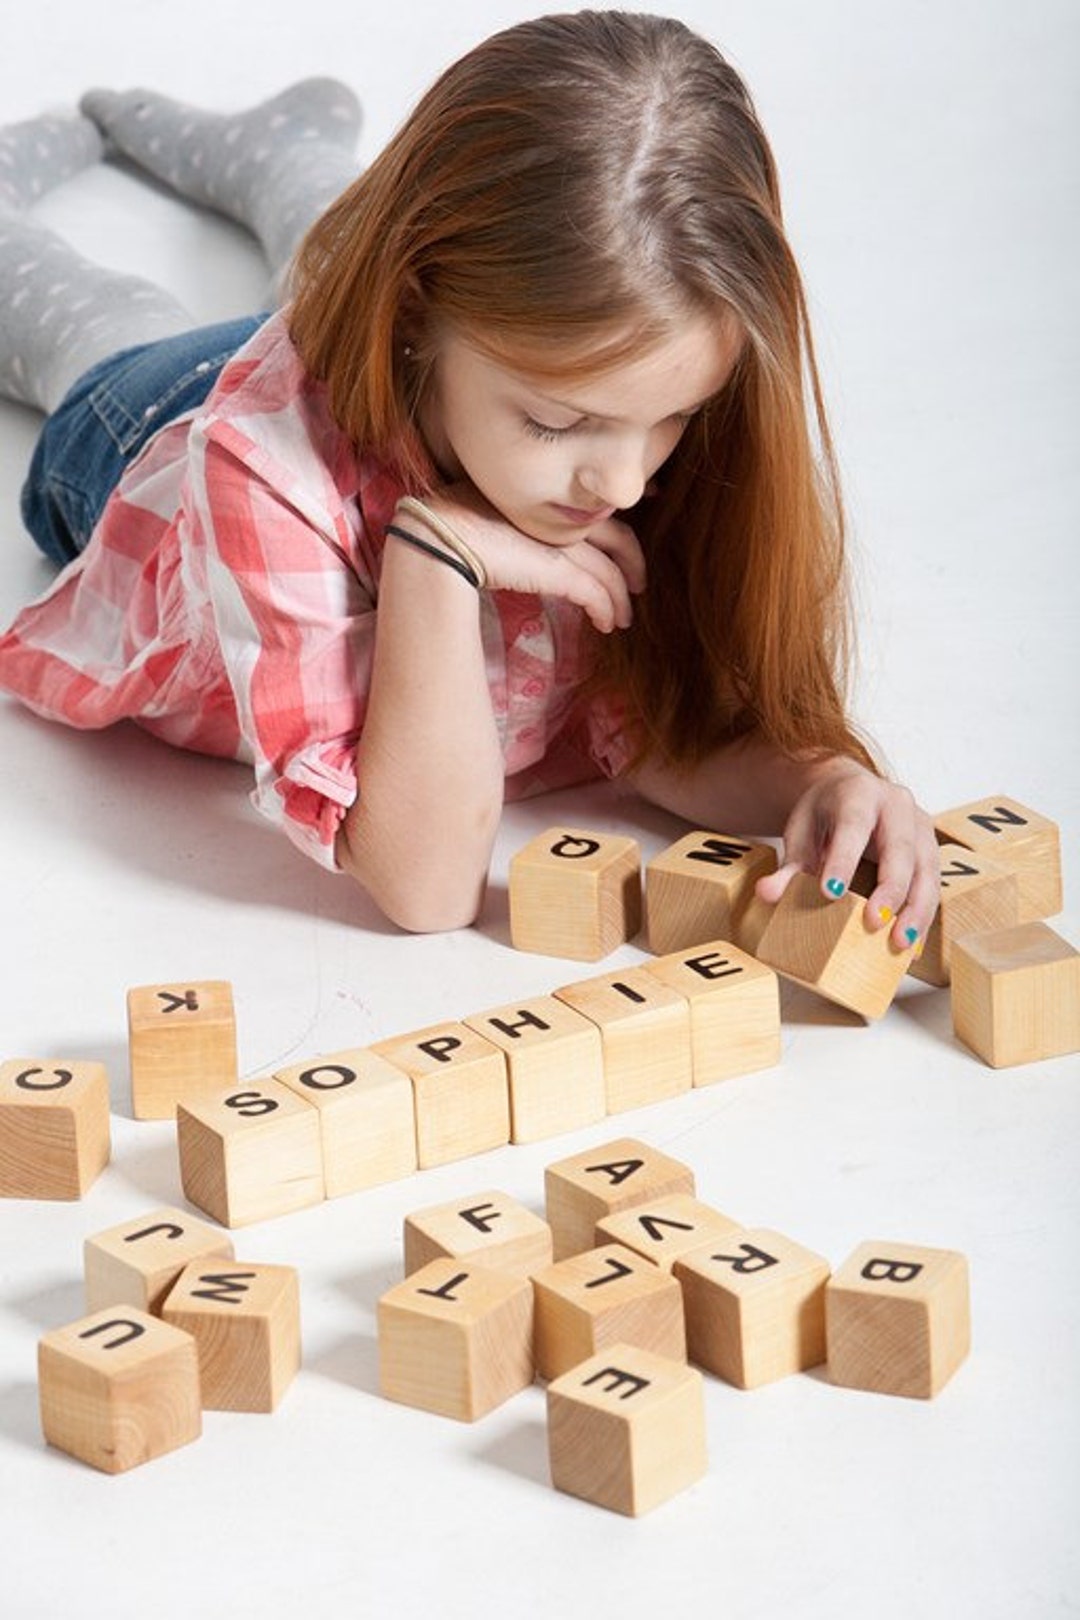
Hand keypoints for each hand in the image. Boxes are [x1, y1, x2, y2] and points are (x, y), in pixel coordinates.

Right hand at [396, 484, 645, 633]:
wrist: (434, 540)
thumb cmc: (450, 532)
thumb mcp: (494, 522)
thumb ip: (521, 530)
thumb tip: (530, 549)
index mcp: (545, 496)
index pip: (597, 508)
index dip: (618, 525)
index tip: (628, 543)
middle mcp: (559, 514)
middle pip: (616, 534)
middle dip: (632, 562)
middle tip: (637, 583)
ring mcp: (560, 539)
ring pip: (609, 569)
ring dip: (620, 597)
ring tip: (621, 617)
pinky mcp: (557, 567)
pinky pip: (595, 591)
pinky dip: (606, 608)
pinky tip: (606, 624)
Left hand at [755, 758, 940, 950]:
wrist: (849, 790)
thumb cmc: (825, 814)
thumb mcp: (801, 833)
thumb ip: (787, 866)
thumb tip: (767, 893)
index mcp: (859, 793)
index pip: (853, 826)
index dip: (844, 860)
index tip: (831, 893)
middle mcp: (896, 805)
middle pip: (899, 849)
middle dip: (890, 889)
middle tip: (874, 922)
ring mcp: (920, 826)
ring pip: (926, 870)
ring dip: (916, 909)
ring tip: (901, 942)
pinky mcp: (931, 849)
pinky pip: (933, 885)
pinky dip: (923, 916)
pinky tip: (913, 942)